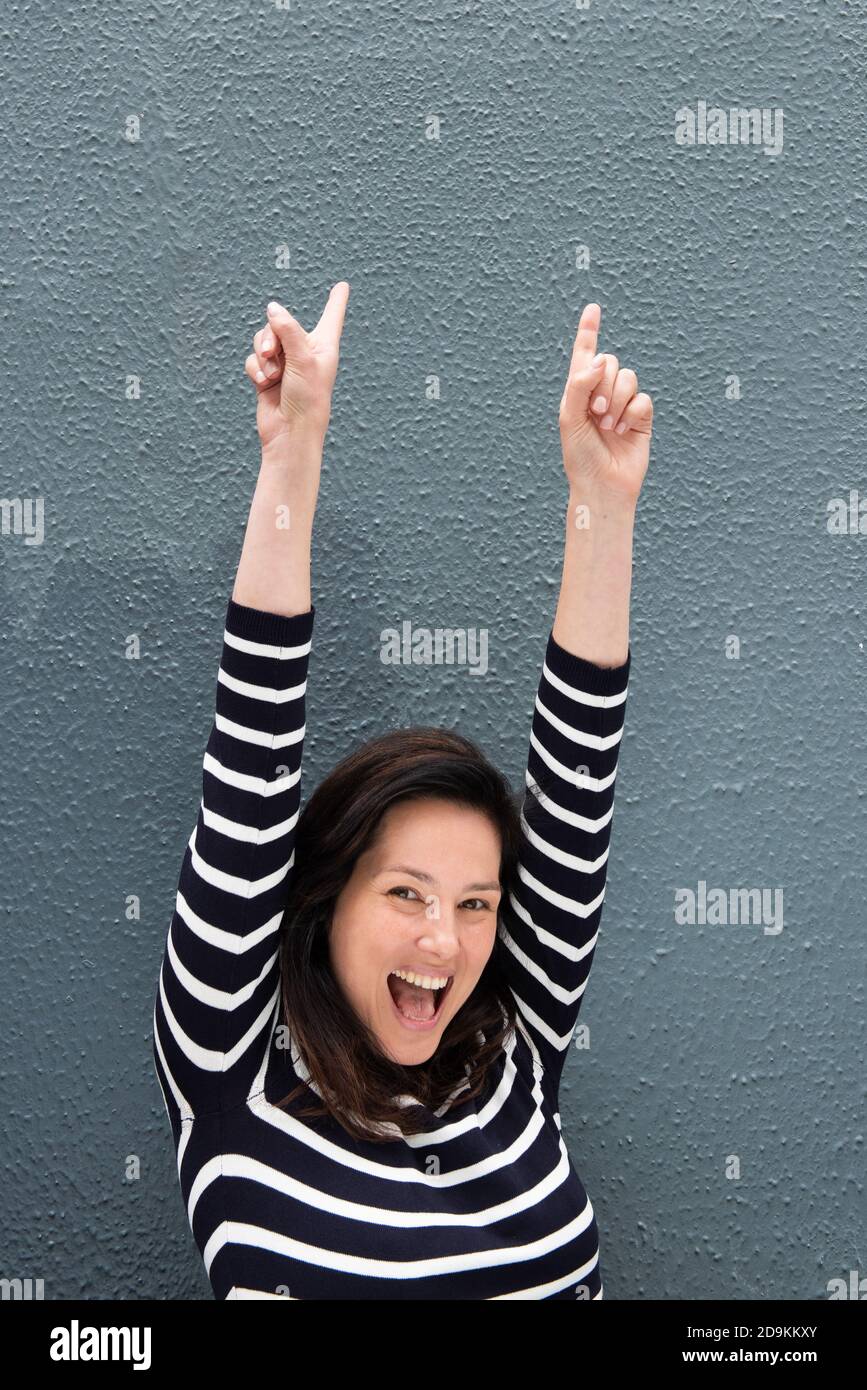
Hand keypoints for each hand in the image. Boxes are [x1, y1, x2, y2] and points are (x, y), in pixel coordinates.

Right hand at [245, 282, 349, 449]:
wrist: (290, 431)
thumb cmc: (308, 399)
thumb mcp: (303, 359)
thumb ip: (288, 330)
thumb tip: (273, 308)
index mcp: (323, 345)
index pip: (331, 316)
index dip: (336, 301)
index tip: (343, 286)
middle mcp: (304, 351)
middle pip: (280, 324)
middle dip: (271, 337)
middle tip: (272, 353)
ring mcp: (285, 363)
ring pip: (263, 340)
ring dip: (263, 356)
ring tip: (272, 374)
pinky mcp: (268, 375)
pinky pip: (254, 360)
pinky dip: (256, 370)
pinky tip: (265, 383)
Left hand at [558, 302, 652, 503]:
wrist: (602, 484)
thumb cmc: (580, 455)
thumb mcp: (570, 416)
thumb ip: (580, 383)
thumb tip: (602, 359)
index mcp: (578, 390)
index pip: (584, 354)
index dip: (589, 331)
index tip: (593, 308)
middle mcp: (601, 393)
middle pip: (611, 362)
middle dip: (603, 384)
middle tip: (595, 412)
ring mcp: (623, 404)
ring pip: (629, 378)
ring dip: (617, 400)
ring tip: (608, 426)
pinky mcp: (641, 417)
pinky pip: (643, 398)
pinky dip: (631, 414)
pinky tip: (623, 431)